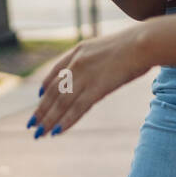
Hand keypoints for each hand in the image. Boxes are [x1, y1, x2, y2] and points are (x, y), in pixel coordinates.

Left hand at [27, 25, 152, 137]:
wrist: (143, 43)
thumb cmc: (134, 44)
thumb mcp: (108, 45)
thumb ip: (97, 57)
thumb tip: (101, 65)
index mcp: (78, 50)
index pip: (55, 71)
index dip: (45, 85)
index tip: (38, 96)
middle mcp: (76, 64)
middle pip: (53, 91)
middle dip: (41, 110)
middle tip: (31, 124)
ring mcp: (85, 77)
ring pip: (61, 103)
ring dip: (48, 120)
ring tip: (39, 133)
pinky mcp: (96, 89)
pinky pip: (77, 109)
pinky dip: (66, 122)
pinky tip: (57, 132)